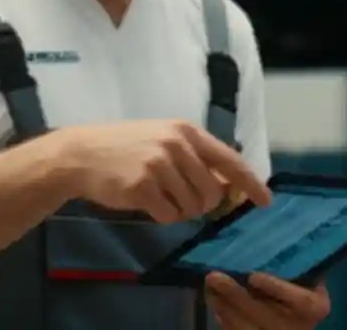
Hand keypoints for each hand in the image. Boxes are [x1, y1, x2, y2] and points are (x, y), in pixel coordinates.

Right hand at [53, 120, 271, 222]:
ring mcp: (159, 164)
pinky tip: (143, 201)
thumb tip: (226, 187)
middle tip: (176, 198)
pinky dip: (160, 216)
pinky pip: (169, 216)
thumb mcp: (163, 142)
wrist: (81, 154)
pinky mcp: (142, 185)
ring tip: (156, 195)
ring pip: (191, 207)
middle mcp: (176, 144)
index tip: (265, 200)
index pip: (229, 160)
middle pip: (211, 193)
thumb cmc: (124, 148)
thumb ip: (195, 159)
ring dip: (177, 210)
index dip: (250, 182)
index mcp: (185, 131)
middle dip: (200, 204)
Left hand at [205, 272, 330, 328]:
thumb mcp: (307, 273)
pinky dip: (221, 315)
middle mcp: (297, 327)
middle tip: (214, 276)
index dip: (276, 288)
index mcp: (315, 306)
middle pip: (263, 315)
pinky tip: (212, 297)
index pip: (300, 301)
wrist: (297, 317)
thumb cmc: (302, 285)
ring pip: (244, 326)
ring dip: (222, 304)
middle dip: (235, 296)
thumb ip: (294, 260)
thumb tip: (266, 225)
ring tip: (208, 284)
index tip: (253, 275)